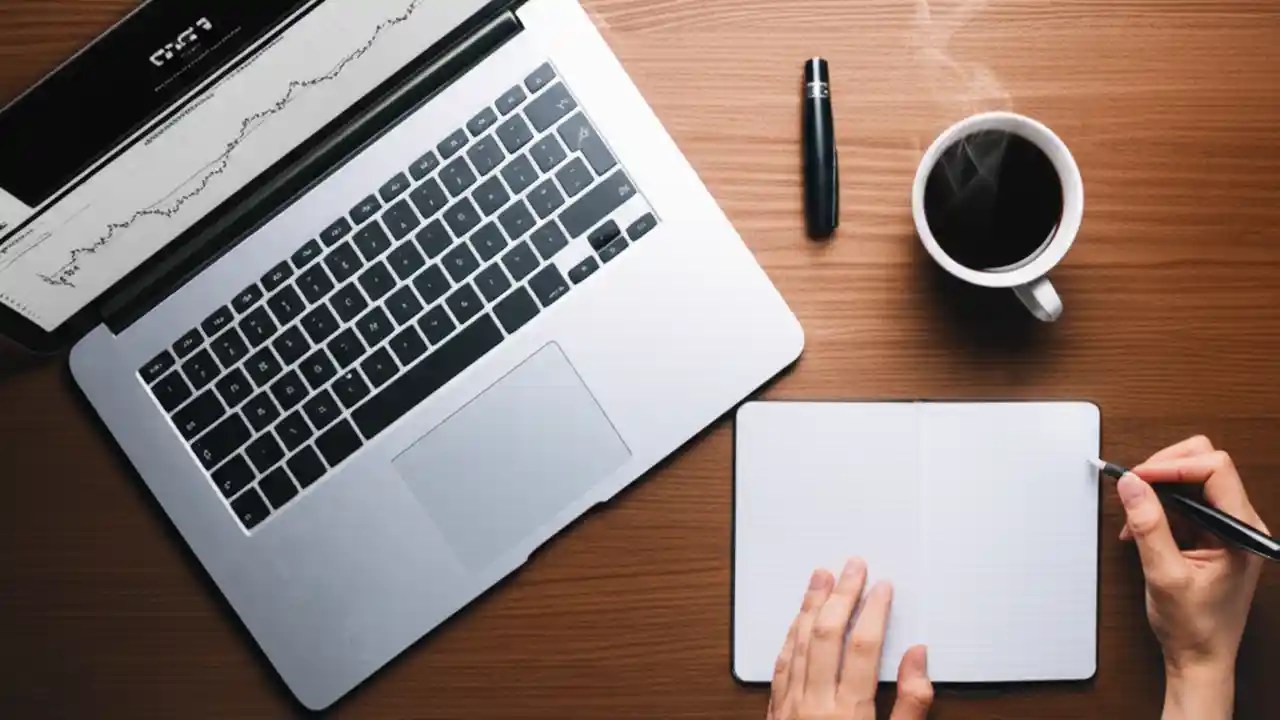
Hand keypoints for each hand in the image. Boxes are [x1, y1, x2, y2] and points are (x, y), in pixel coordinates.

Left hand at [767, 558, 932, 719]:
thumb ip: (910, 705)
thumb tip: (918, 657)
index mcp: (850, 713)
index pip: (863, 648)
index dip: (874, 612)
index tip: (882, 587)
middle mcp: (816, 703)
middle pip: (827, 636)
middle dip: (842, 596)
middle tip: (853, 567)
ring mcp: (791, 705)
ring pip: (799, 644)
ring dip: (811, 606)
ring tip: (821, 577)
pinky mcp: (776, 710)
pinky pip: (781, 664)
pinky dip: (791, 636)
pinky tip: (798, 619)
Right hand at [1117, 436, 1268, 719]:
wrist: (1201, 658)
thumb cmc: (1194, 627)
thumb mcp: (1164, 575)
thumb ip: (1149, 526)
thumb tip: (1132, 485)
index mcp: (1242, 530)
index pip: (1215, 469)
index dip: (1173, 466)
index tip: (1139, 478)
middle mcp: (1240, 522)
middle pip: (1205, 464)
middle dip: (1164, 469)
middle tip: (1133, 486)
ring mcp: (1226, 527)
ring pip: (1191, 480)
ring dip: (1157, 490)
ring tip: (1133, 517)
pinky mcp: (1210, 534)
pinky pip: (1184, 502)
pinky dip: (1158, 507)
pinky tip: (1139, 529)